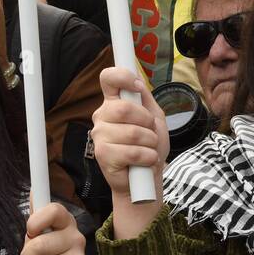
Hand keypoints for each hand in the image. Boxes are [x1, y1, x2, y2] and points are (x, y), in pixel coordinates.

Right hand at [91, 67, 168, 196]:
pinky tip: (144, 161)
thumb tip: (138, 81)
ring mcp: (100, 135)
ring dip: (150, 143)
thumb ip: (145, 99)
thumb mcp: (154, 118)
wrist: (147, 177)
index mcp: (113, 103)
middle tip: (150, 134)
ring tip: (148, 150)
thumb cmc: (148, 146)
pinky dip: (147, 157)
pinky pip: (132, 152)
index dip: (122, 77)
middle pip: (124, 108)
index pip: (108, 78)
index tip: (137, 87)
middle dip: (147, 122)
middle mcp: (102, 116)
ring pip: (132, 132)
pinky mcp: (102, 155)